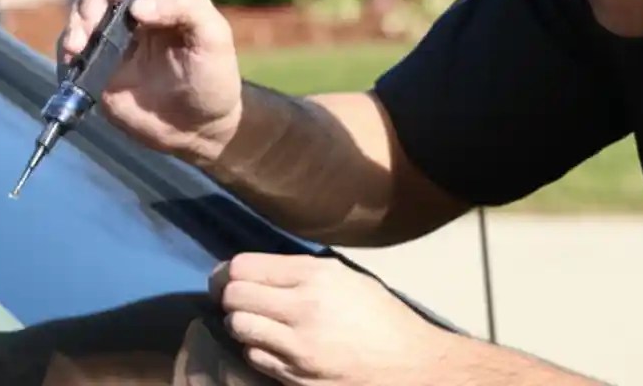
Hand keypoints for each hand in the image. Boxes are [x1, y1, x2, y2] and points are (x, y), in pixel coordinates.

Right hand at [61, 0, 242, 162]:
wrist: (195, 128)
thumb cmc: (212, 76)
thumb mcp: (213, 38)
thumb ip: (185, 8)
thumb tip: (136, 5)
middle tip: (103, 24)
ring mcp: (110, 27)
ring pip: (80, 3)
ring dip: (78, 21)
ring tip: (84, 45)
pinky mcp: (93, 57)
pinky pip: (67, 41)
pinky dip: (66, 47)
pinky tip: (75, 58)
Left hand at [209, 253, 461, 384]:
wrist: (412, 367)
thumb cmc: (384, 319)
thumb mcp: (348, 279)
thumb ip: (303, 272)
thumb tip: (261, 272)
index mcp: (316, 277)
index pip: (244, 267)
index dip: (230, 272)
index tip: (231, 276)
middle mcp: (302, 309)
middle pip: (234, 296)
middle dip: (231, 296)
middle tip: (238, 299)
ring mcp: (296, 348)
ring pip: (238, 327)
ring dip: (241, 323)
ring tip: (256, 323)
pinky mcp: (294, 377)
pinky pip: (254, 357)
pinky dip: (257, 349)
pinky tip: (274, 346)